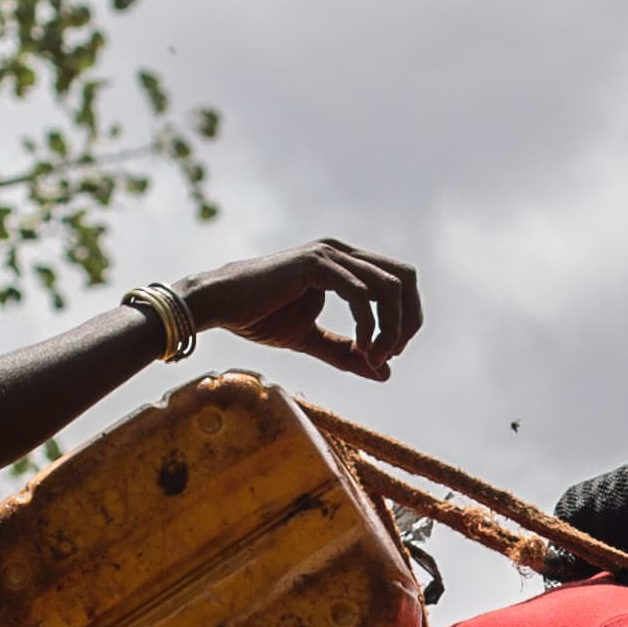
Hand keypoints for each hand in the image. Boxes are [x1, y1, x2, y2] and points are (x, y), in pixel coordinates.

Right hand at [177, 238, 423, 378]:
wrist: (219, 305)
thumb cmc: (258, 317)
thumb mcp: (311, 341)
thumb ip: (348, 354)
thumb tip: (386, 374)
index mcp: (345, 264)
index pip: (399, 282)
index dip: (406, 319)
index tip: (387, 354)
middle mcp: (342, 253)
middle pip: (405, 278)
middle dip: (408, 321)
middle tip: (389, 355)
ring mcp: (331, 254)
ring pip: (389, 287)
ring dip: (390, 328)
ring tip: (373, 357)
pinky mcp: (317, 264)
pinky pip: (361, 294)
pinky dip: (369, 326)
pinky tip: (360, 350)